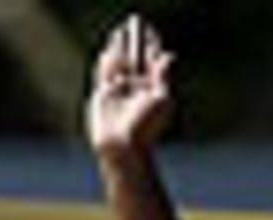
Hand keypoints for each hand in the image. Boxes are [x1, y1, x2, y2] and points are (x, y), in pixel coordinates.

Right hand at [86, 14, 174, 157]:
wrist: (122, 146)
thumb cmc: (145, 127)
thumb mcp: (162, 99)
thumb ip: (163, 76)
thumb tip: (169, 55)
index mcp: (151, 88)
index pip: (152, 60)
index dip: (151, 44)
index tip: (151, 31)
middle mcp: (135, 88)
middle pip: (135, 57)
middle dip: (135, 39)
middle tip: (135, 20)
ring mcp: (119, 91)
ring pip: (119, 63)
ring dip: (119, 46)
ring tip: (119, 32)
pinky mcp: (103, 96)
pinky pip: (104, 74)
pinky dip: (106, 61)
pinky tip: (107, 51)